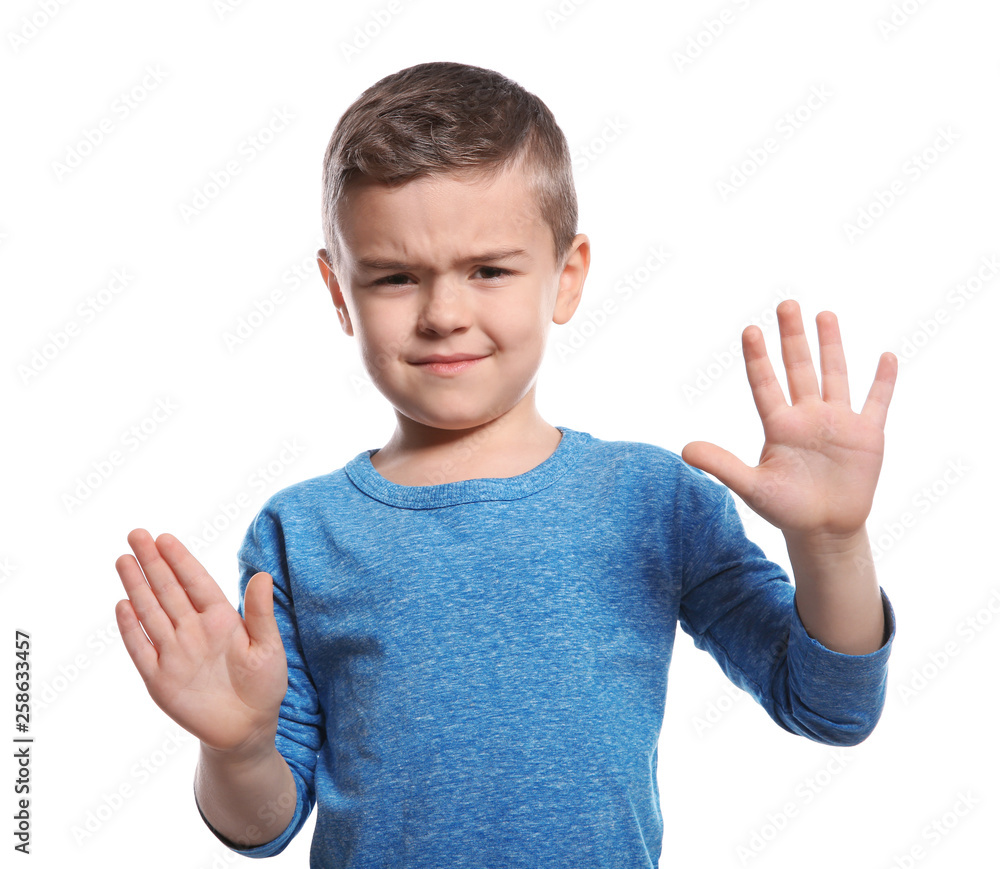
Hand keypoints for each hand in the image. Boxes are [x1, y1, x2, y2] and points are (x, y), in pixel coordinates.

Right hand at [115, 529, 287, 754]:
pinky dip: (132, 629)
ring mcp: (174, 652)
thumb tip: (263, 575)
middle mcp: (194, 630)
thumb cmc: (264, 684)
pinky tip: (123, 605)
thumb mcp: (268, 647)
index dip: (181, 560)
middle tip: (136, 534)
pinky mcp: (160, 679)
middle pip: (168, 591)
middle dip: (153, 563)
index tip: (166, 537)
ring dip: (137, 587)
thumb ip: (261, 613)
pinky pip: (141, 650)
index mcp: (221, 618)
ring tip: (124, 560)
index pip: (196, 582)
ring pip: (151, 613)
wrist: (248, 728)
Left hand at [682, 299, 896, 540]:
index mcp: (779, 426)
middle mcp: (807, 416)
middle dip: (792, 337)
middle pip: (798, 369)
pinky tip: (886, 356)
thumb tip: (684, 449)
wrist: (824, 530)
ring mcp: (838, 422)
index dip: (758, 358)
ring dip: (831, 346)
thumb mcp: (751, 487)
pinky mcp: (867, 435)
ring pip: (834, 375)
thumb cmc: (786, 509)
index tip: (750, 330)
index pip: (765, 384)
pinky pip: (877, 402)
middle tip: (786, 304)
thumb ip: (722, 465)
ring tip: (825, 315)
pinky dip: (883, 381)